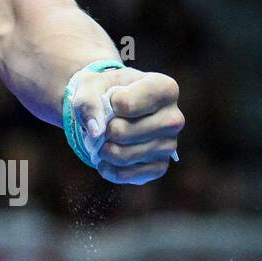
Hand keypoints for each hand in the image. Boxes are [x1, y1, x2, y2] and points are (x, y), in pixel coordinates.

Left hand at [69, 67, 183, 184]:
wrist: (109, 108)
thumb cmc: (103, 91)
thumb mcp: (89, 85)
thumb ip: (87, 102)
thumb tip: (95, 131)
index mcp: (164, 89)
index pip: (125, 104)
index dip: (108, 104)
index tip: (112, 98)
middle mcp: (174, 118)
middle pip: (123, 132)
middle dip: (104, 130)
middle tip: (105, 124)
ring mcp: (169, 145)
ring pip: (124, 155)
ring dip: (103, 149)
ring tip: (103, 140)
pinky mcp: (160, 166)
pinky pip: (129, 175)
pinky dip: (109, 169)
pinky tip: (105, 159)